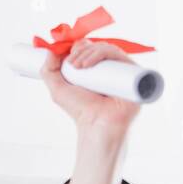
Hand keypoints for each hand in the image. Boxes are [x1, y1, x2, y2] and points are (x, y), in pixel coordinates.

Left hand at [43, 40, 137, 183]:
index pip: (93, 46)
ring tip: (77, 65)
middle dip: (84, 48)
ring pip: (114, 51)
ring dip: (92, 53)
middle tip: (69, 59)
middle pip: (104, 46)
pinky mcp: (138, 85)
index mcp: (101, 70)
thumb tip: (44, 56)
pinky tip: (90, 66)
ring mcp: (128, 77)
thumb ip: (51, 75)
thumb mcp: (61, 93)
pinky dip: (109, 61)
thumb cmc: (81, 118)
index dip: (78, 43)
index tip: (59, 48)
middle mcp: (117, 70)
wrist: (96, 139)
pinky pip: (127, 64)